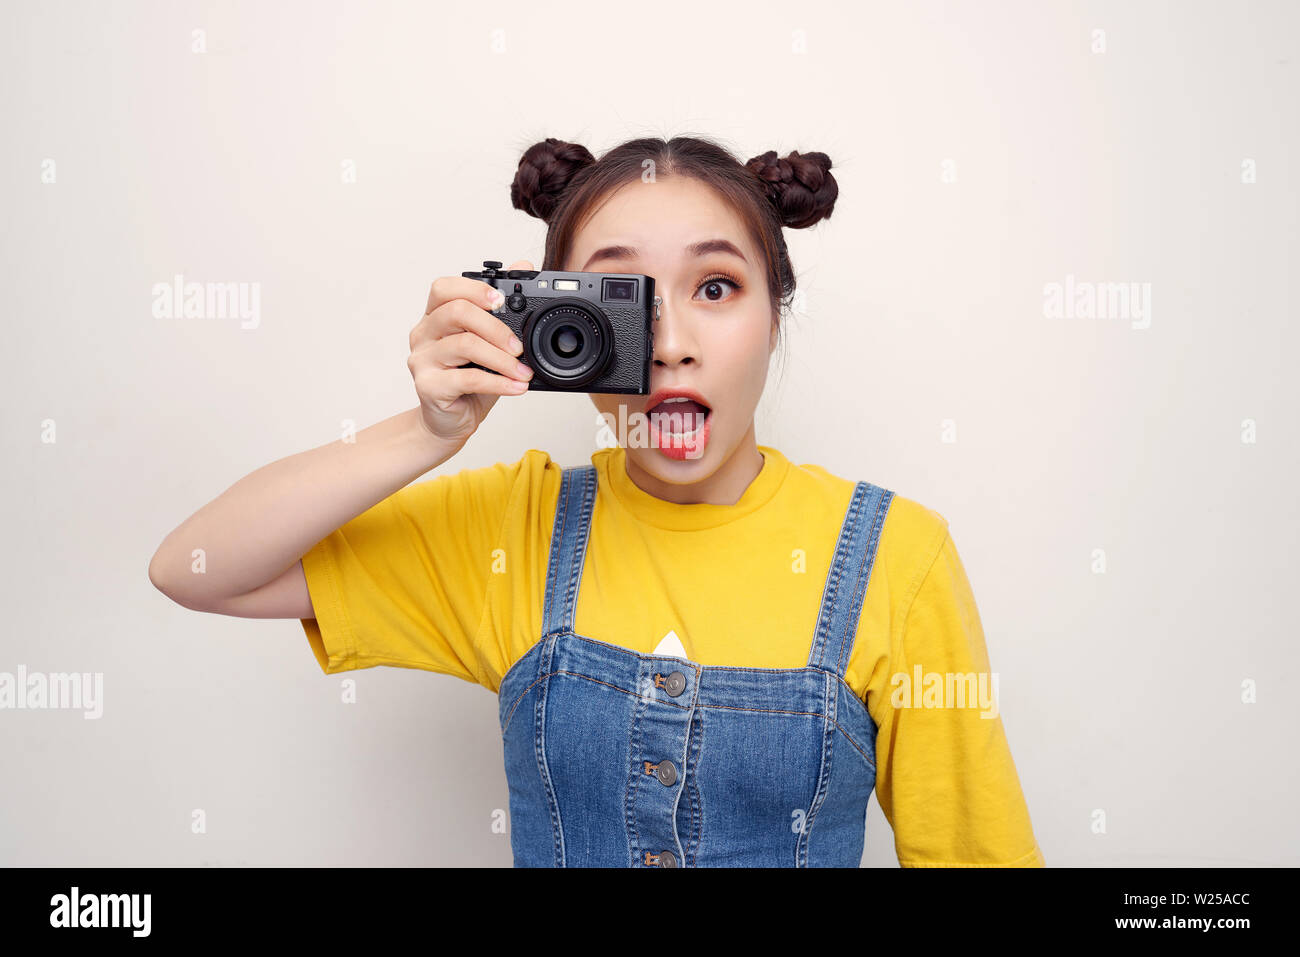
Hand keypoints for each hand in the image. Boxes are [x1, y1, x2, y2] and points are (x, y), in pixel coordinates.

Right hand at [407, 260, 535, 444]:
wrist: (450, 421)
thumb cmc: (469, 381)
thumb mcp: (490, 344)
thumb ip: (503, 309)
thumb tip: (523, 264)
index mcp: (435, 317)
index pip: (444, 288)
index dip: (473, 289)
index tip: (502, 301)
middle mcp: (424, 333)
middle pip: (455, 312)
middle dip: (495, 327)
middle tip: (520, 347)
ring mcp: (422, 360)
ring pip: (463, 345)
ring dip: (501, 359)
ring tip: (523, 371)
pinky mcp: (427, 386)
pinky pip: (466, 379)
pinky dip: (498, 383)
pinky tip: (516, 387)